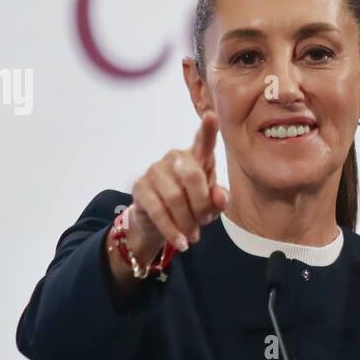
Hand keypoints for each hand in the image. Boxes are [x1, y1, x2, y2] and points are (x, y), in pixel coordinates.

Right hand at [127, 111, 228, 257]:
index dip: (207, 130)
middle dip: (201, 205)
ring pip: (175, 197)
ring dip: (187, 222)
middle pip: (192, 176)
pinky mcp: (140, 187)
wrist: (159, 222)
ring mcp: (155, 170)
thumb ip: (218, 200)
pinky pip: (158, 211)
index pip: (203, 142)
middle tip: (204, 223)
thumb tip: (219, 196)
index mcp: (197, 157)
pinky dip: (172, 230)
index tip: (212, 116)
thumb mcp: (210, 206)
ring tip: (193, 236)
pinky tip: (182, 242)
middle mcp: (175, 158)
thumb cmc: (191, 206)